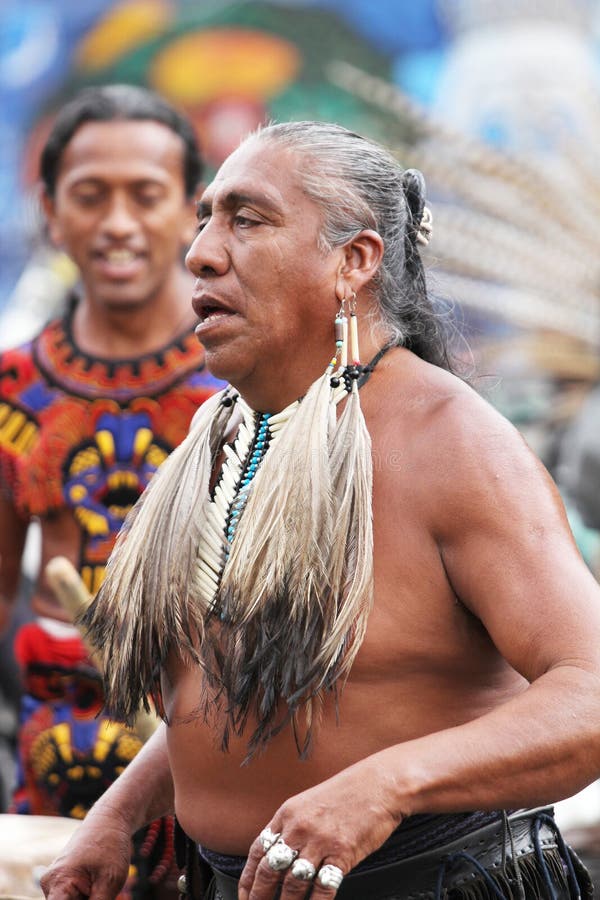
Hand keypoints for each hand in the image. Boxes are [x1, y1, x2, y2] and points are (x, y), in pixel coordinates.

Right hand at [40, 809, 130, 899]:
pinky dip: (85, 898)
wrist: (109, 821)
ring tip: (101, 886)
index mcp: (58, 883)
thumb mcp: (110, 883)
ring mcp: (54, 882)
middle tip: (102, 891)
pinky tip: (97, 886)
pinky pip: (71, 898)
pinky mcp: (61, 881)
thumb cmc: (110, 847)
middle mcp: (50, 884)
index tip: (95, 898)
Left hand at [238, 760, 401, 898]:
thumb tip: (277, 858)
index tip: (245, 896)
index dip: (248, 879)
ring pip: (292, 884)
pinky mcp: (342, 853)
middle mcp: (299, 827)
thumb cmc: (347, 793)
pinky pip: (323, 888)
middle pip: (270, 871)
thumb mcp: (309, 803)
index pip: (258, 851)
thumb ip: (292, 828)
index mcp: (287, 813)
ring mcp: (320, 841)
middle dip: (260, 897)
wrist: (379, 784)